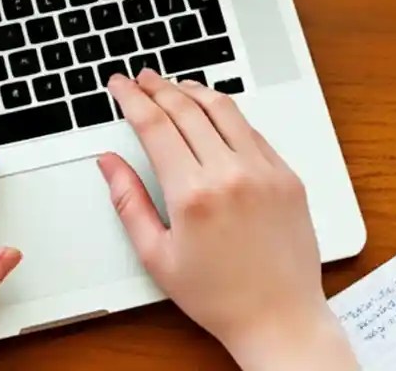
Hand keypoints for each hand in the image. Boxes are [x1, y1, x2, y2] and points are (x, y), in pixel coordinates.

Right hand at [101, 71, 358, 370]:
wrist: (279, 317)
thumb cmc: (218, 296)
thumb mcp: (156, 255)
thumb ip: (128, 202)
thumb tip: (109, 162)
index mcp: (193, 194)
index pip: (155, 125)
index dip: (132, 98)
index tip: (119, 85)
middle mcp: (231, 174)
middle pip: (187, 109)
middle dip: (158, 87)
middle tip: (141, 78)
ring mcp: (264, 171)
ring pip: (224, 110)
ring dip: (194, 91)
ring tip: (175, 85)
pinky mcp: (287, 176)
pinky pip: (254, 131)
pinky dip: (229, 115)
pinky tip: (214, 113)